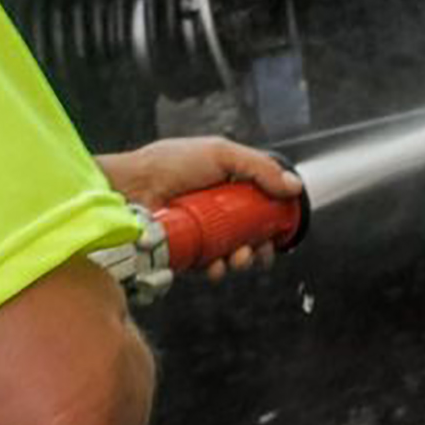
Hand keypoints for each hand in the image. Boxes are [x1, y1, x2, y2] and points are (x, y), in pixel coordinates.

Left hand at [97, 138, 305, 280]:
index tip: (278, 234)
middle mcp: (217, 210)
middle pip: (250, 235)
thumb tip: (295, 187)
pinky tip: (215, 266)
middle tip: (258, 251)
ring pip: (232, 253)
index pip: (261, 208)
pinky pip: (208, 266)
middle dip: (259, 247)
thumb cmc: (170, 163)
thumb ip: (262, 168)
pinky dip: (216, 270)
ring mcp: (201, 232)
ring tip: (237, 258)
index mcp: (229, 186)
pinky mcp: (185, 251)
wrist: (130, 186)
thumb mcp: (222, 154)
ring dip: (241, 260)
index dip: (273, 223)